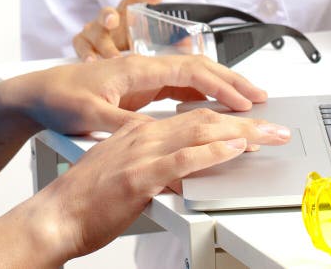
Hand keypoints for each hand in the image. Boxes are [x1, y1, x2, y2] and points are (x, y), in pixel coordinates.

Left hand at [0, 53, 270, 134]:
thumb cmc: (60, 98)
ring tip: (245, 101)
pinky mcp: (140, 87)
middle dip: (231, 80)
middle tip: (260, 96)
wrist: (38, 92)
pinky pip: (179, 87)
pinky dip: (200, 94)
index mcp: (136, 69)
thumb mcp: (90, 116)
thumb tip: (155, 133)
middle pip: (198, 68)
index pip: (189, 71)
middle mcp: (144, 67)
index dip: (220, 84)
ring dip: (219, 87)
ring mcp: (143, 76)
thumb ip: (124, 124)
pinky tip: (211, 105)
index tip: (244, 99)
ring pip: (191, 76)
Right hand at [34, 107, 290, 259]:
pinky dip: (213, 151)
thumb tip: (177, 168)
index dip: (227, 118)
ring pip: (200, 132)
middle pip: (204, 119)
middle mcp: (143, 134)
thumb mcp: (120, 167)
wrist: (55, 215)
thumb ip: (149, 160)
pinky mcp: (141, 176)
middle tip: (275, 128)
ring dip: (241, 132)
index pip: (192, 116)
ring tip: (268, 135)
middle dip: (245, 122)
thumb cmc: (84, 198)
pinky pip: (184, 159)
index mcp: (139, 130)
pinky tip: (234, 149)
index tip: (252, 124)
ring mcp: (142, 152)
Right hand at [72, 0, 162, 59]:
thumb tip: (193, 48)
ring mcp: (95, 31)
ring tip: (111, 56)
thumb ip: (171, 44)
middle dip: (109, 16)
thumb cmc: (133, 48)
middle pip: (108, 11)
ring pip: (93, 30)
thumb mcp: (151, 43)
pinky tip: (91, 62)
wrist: (107, 61)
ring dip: (102, 43)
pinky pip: (80, 45)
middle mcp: (111, 18)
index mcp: (129, 12)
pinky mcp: (83, 44)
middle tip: (114, 22)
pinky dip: (85, 53)